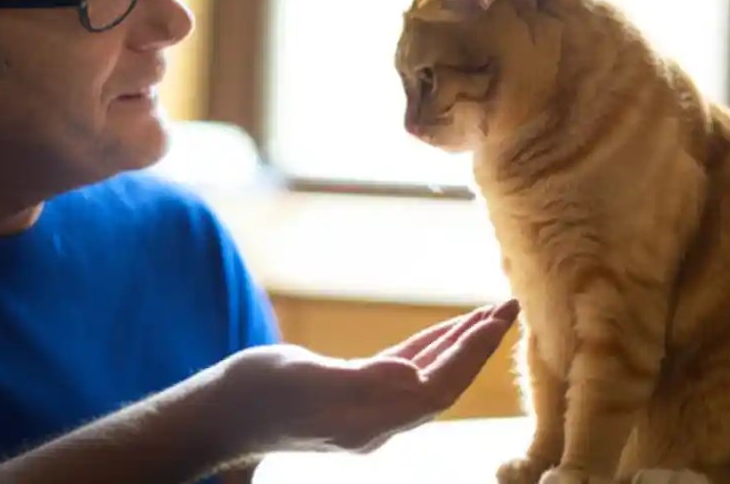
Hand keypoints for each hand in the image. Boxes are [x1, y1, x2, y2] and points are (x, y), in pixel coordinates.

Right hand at [217, 299, 518, 455]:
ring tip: (486, 315)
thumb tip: (414, 379)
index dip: (473, 353)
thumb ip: (362, 380)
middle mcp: (378, 422)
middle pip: (443, 384)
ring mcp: (365, 412)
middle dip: (477, 346)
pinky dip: (425, 349)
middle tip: (508, 306)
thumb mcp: (307, 379)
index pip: (440, 387)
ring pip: (426, 377)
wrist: (221, 414)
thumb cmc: (256, 394)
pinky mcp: (349, 397)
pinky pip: (401, 373)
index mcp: (373, 420)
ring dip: (456, 346)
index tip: (499, 316)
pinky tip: (439, 333)